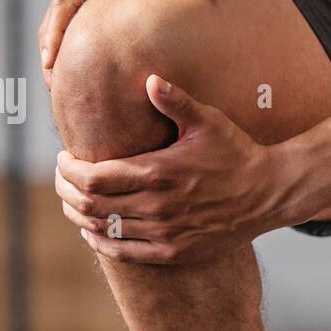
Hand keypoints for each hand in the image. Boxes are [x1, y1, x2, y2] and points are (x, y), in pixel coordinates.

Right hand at [38, 0, 214, 85]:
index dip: (58, 28)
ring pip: (54, 11)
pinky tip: (62, 60)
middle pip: (56, 10)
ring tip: (51, 79)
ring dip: (49, 41)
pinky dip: (57, 32)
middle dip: (49, 43)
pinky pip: (61, 10)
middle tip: (48, 78)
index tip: (51, 57)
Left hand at [56, 75, 292, 263]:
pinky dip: (101, 242)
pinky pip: (124, 252)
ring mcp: (166, 233)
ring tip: (73, 202)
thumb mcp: (209, 122)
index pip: (93, 177)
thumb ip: (175, 101)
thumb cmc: (237, 152)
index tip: (62, 159)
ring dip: (79, 216)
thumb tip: (149, 79)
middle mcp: (158, 207)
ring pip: (103, 229)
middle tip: (62, 179)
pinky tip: (93, 231)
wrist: (269, 193)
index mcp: (159, 173)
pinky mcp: (174, 251)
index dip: (68, 171)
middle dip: (66, 191)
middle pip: (91, 204)